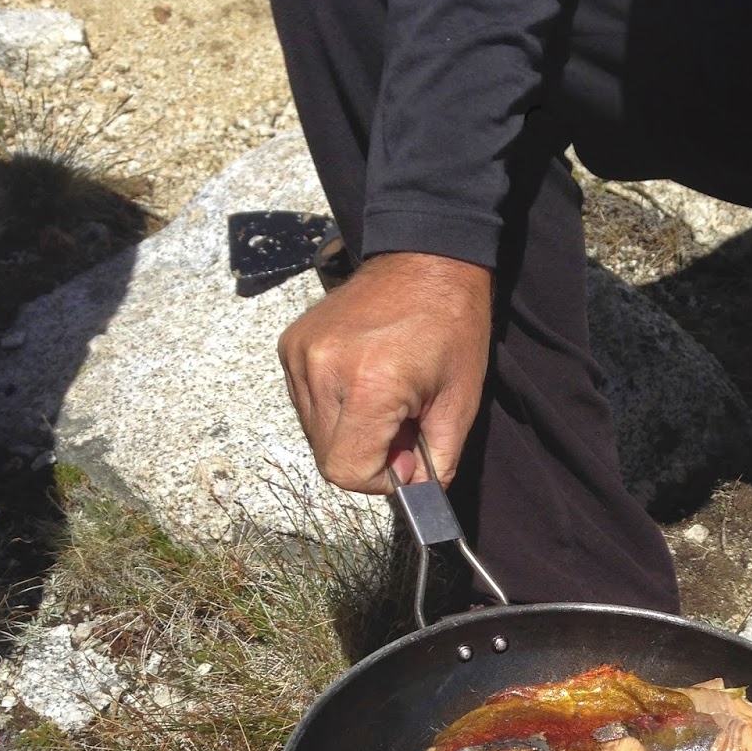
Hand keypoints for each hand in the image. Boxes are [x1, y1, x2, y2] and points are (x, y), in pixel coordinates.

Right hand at [277, 251, 491, 493]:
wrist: (426, 259)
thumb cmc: (451, 326)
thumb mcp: (460, 404)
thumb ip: (437, 461)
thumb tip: (412, 490)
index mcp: (369, 385)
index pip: (347, 471)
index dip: (379, 479)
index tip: (405, 459)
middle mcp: (324, 369)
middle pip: (328, 458)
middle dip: (366, 456)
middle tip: (401, 427)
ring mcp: (301, 354)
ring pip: (315, 434)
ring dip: (350, 433)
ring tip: (385, 400)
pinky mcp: (291, 345)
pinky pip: (305, 404)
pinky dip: (334, 408)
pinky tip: (362, 381)